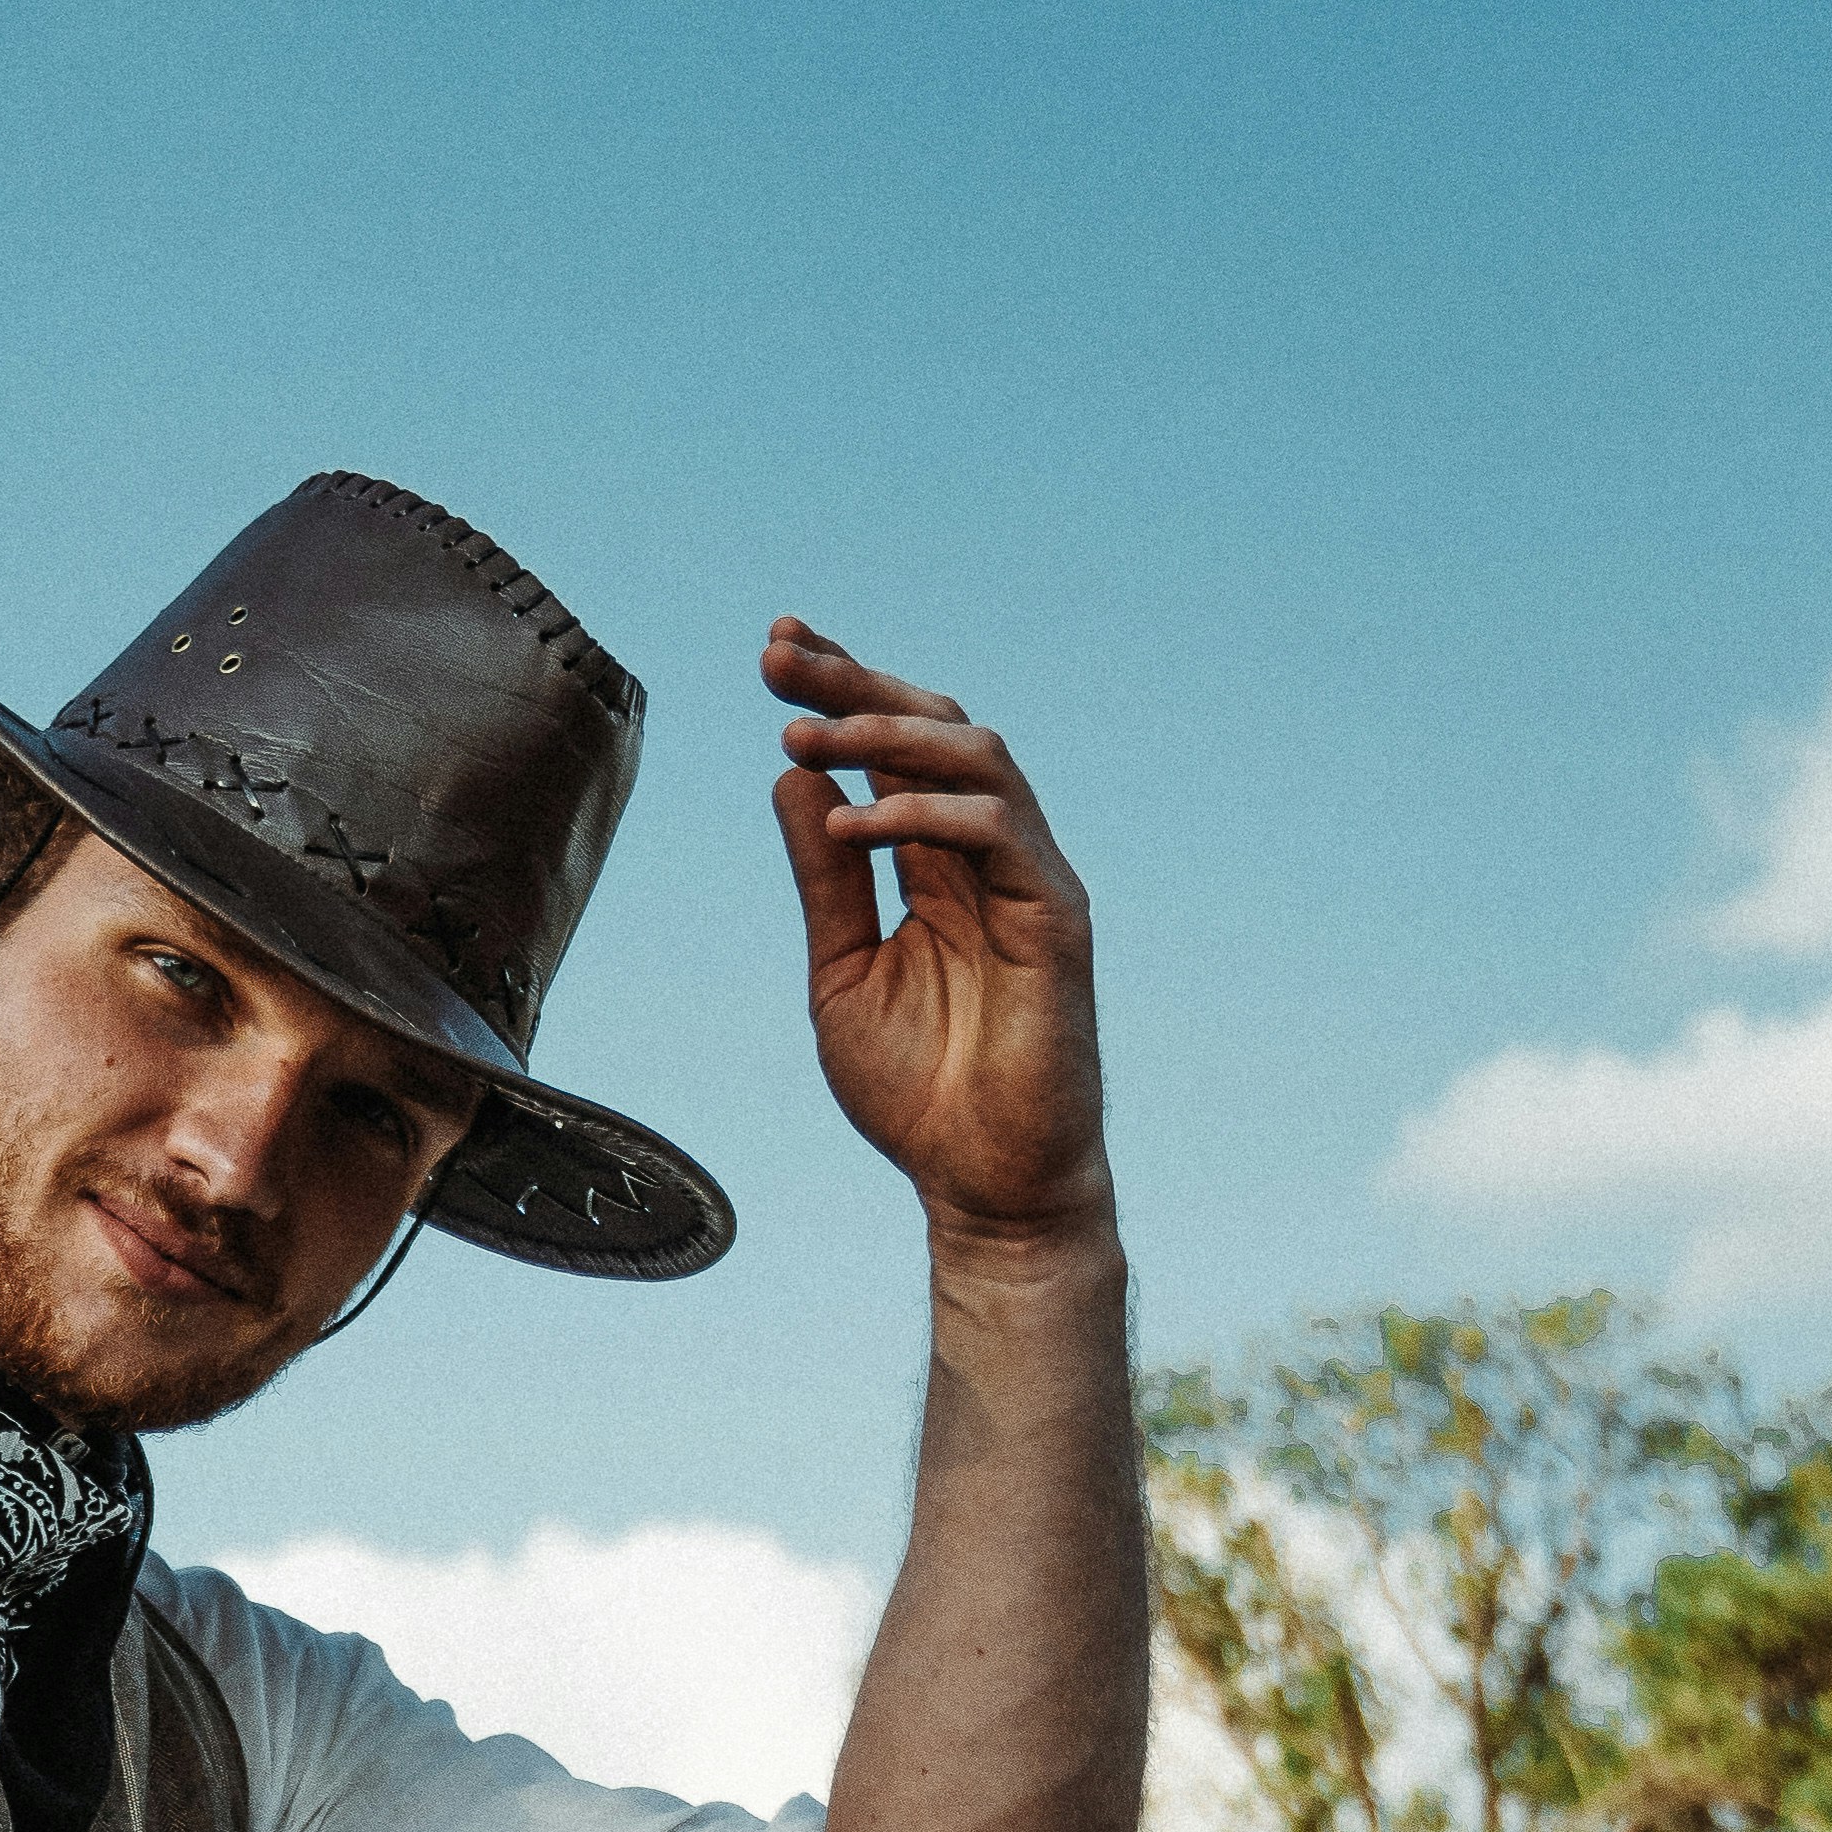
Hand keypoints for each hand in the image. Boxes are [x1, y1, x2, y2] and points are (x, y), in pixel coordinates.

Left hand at [763, 618, 1112, 1247]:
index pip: (894, 752)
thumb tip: (794, 776)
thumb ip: (823, 879)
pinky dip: (921, 817)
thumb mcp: (841, 971)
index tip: (774, 648)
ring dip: (884, 735)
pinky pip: (997, 832)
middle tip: (779, 653)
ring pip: (974, 756)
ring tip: (803, 734)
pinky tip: (849, 828)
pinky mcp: (1056, 916)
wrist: (982, 1183)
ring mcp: (1028, 878)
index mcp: (936, 865)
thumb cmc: (919, 1094)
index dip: (842, 689)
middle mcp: (987, 856)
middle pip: (935, 727)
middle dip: (856, 682)